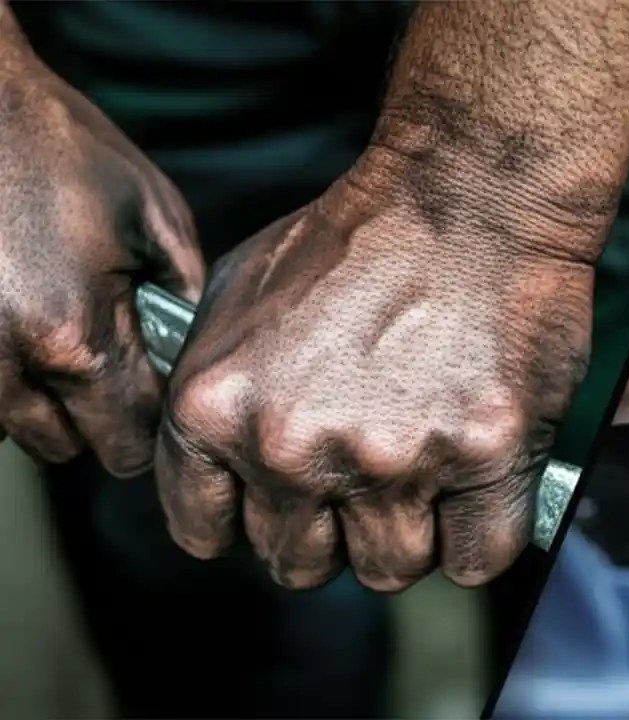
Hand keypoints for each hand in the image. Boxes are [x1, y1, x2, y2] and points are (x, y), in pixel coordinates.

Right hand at [0, 42, 201, 474]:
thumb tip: (188, 352)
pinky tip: (16, 325)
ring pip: (9, 428)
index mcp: (74, 336)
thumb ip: (184, 295)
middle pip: (64, 447)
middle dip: (91, 418)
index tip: (151, 405)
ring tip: (55, 335)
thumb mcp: (155, 214)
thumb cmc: (61, 147)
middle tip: (105, 365)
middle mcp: (5, 360)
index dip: (146, 430)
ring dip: (37, 402)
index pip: (124, 440)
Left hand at [155, 147, 596, 591]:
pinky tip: (480, 491)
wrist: (469, 195)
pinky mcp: (484, 458)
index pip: (209, 535)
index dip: (256, 519)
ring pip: (389, 570)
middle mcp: (293, 448)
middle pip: (299, 564)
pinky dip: (481, 537)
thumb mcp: (239, 297)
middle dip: (334, 529)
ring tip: (429, 474)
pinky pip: (477, 559)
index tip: (292, 502)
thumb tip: (228, 463)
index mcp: (215, 410)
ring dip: (409, 535)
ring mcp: (393, 459)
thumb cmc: (361, 237)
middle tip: (370, 478)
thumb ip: (221, 391)